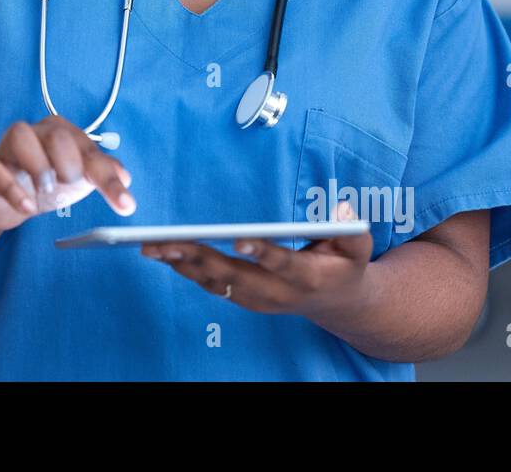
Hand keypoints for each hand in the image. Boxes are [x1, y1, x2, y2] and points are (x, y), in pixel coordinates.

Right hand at [0, 115, 135, 231]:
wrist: (4, 201)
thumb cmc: (44, 183)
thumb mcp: (78, 180)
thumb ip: (102, 175)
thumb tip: (125, 177)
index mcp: (63, 133)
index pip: (91, 150)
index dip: (110, 178)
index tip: (126, 205)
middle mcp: (36, 133)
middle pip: (57, 135)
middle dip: (70, 164)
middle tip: (70, 185)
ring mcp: (8, 149)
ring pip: (21, 136)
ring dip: (39, 166)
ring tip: (47, 190)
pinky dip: (13, 189)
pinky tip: (27, 206)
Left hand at [139, 201, 371, 317]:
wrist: (338, 302)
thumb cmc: (346, 264)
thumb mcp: (358, 246)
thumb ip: (352, 228)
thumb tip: (343, 208)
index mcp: (307, 276)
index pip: (282, 263)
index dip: (262, 252)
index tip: (239, 239)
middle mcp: (278, 292)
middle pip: (234, 276)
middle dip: (198, 258)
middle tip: (166, 242)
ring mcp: (259, 299)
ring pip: (215, 284)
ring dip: (181, 265)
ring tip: (151, 247)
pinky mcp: (244, 299)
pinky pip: (211, 286)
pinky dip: (185, 270)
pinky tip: (162, 254)